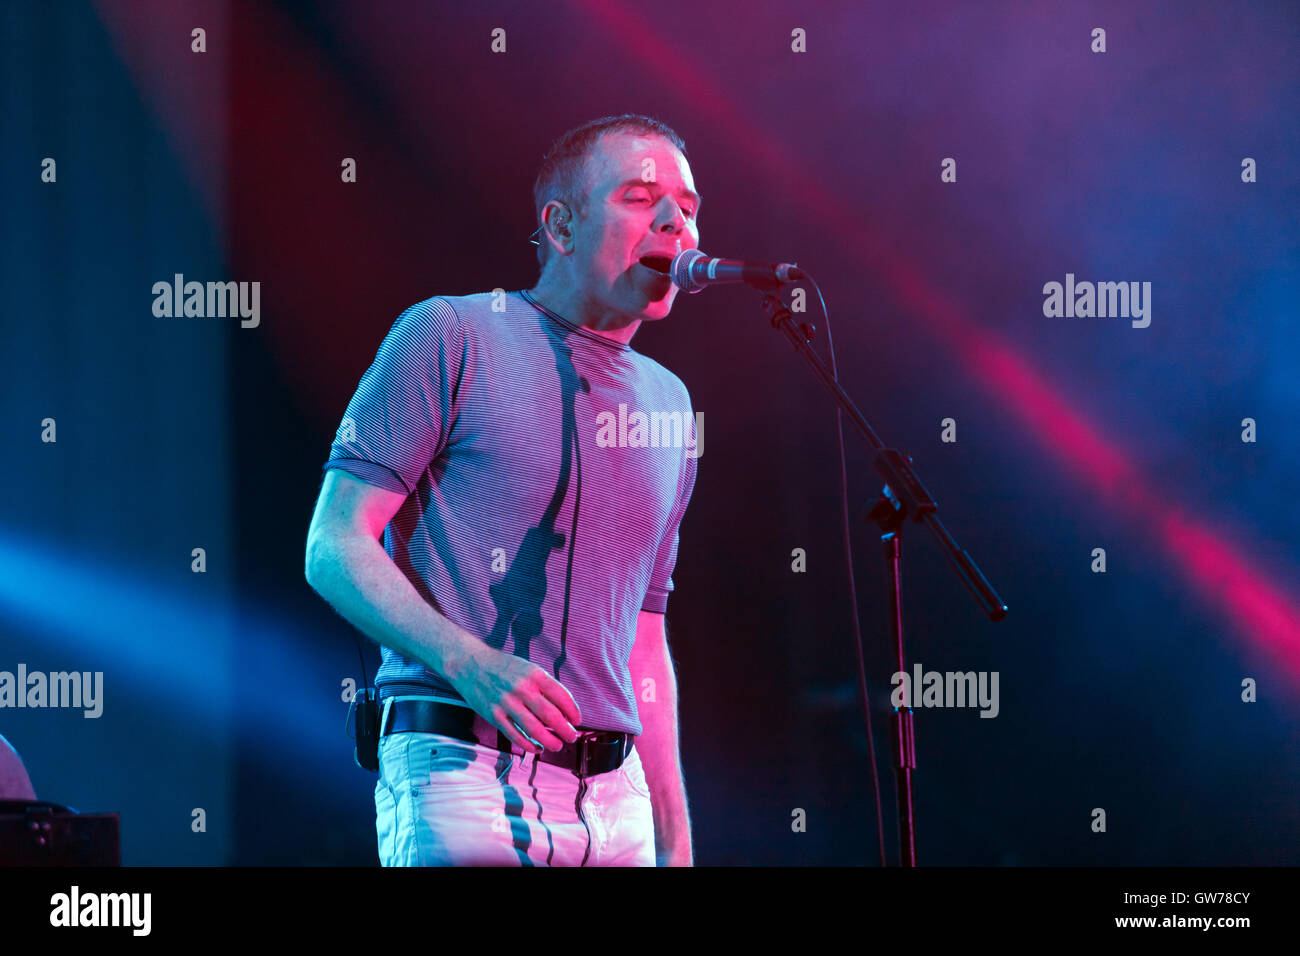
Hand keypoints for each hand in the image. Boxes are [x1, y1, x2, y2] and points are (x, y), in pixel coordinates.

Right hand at [447, 644, 581, 752]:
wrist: (471, 664)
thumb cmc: (504, 667)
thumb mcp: (528, 668)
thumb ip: (545, 686)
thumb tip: (564, 710)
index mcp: (534, 674)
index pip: (561, 696)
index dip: (573, 712)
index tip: (577, 721)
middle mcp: (522, 688)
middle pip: (550, 715)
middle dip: (565, 730)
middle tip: (572, 737)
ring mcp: (506, 703)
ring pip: (534, 729)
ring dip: (549, 741)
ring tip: (557, 745)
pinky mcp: (494, 715)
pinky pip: (514, 735)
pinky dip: (528, 745)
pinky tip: (536, 748)